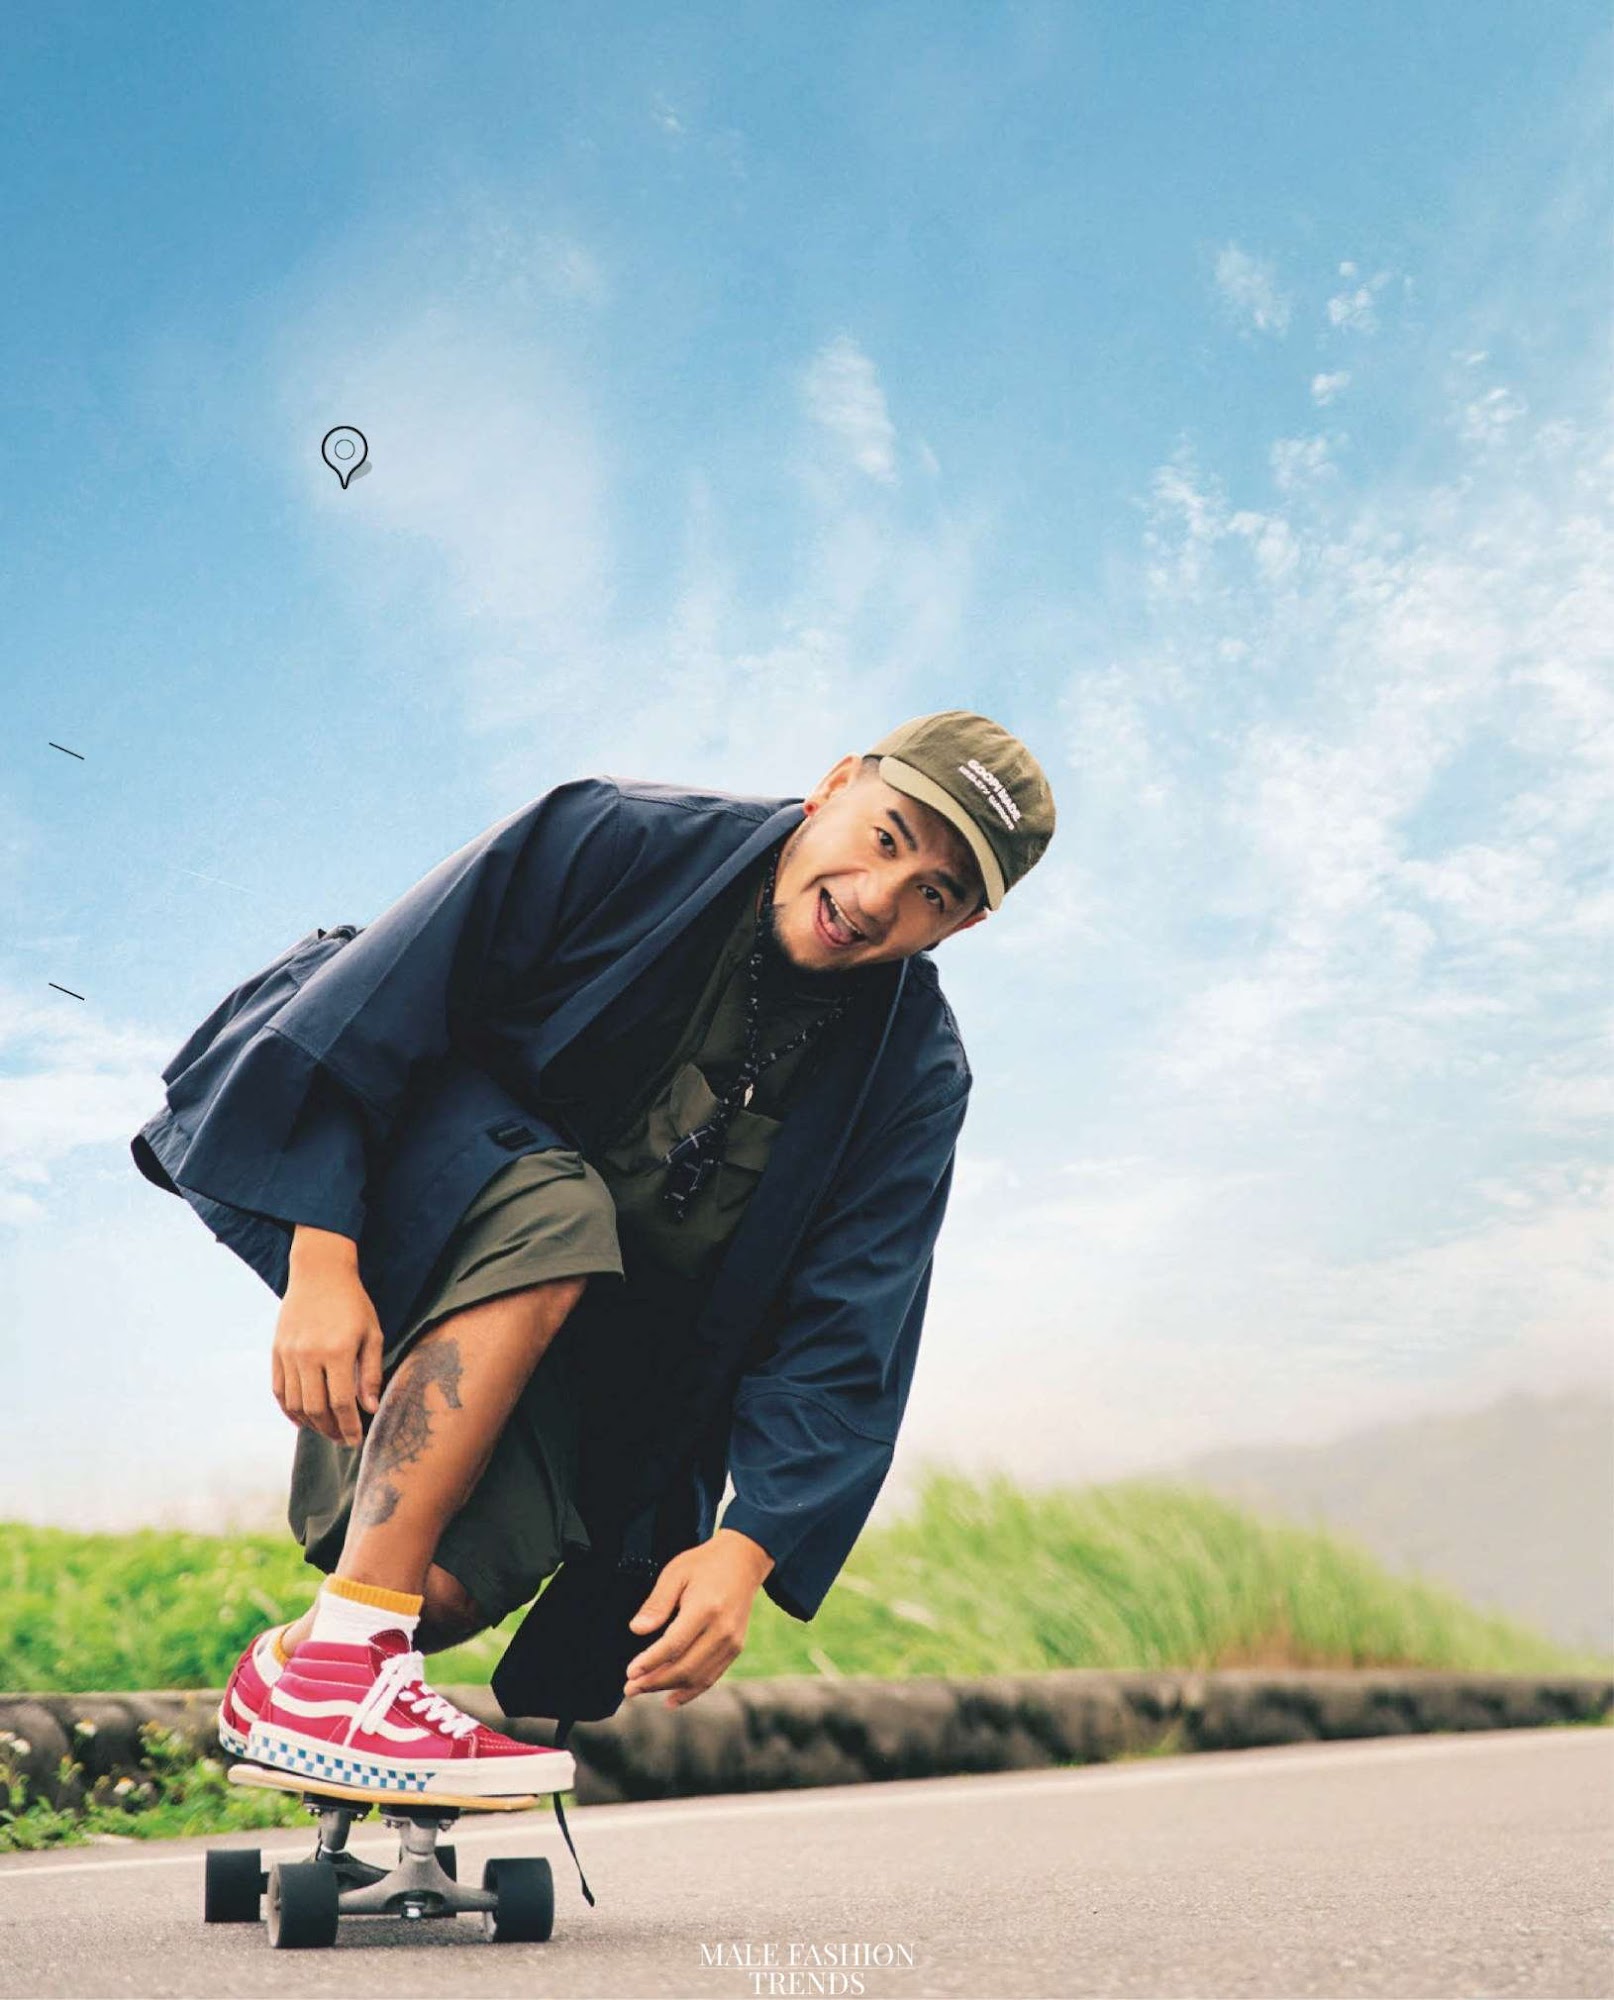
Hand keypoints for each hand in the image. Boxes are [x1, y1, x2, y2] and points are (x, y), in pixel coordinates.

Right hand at [271, 1264, 384, 1447]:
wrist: (319, 1273)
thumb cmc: (353, 1303)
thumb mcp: (372, 1334)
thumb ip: (370, 1373)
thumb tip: (369, 1409)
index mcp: (337, 1351)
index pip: (341, 1402)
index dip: (348, 1426)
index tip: (356, 1441)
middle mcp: (309, 1355)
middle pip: (316, 1408)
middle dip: (330, 1430)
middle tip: (342, 1439)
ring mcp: (289, 1354)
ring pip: (295, 1404)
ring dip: (311, 1424)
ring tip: (326, 1430)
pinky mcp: (276, 1351)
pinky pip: (279, 1390)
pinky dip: (289, 1410)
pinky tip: (303, 1419)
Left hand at [623, 1529, 775, 1709]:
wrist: (744, 1560)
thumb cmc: (705, 1564)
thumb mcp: (675, 1573)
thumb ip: (657, 1603)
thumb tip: (637, 1630)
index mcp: (705, 1608)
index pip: (673, 1645)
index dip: (650, 1662)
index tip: (630, 1672)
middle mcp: (722, 1629)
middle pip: (685, 1667)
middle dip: (654, 1681)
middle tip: (630, 1687)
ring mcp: (732, 1641)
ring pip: (697, 1676)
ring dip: (668, 1688)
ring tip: (643, 1690)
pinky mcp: (735, 1648)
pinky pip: (712, 1676)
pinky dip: (691, 1691)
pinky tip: (671, 1698)